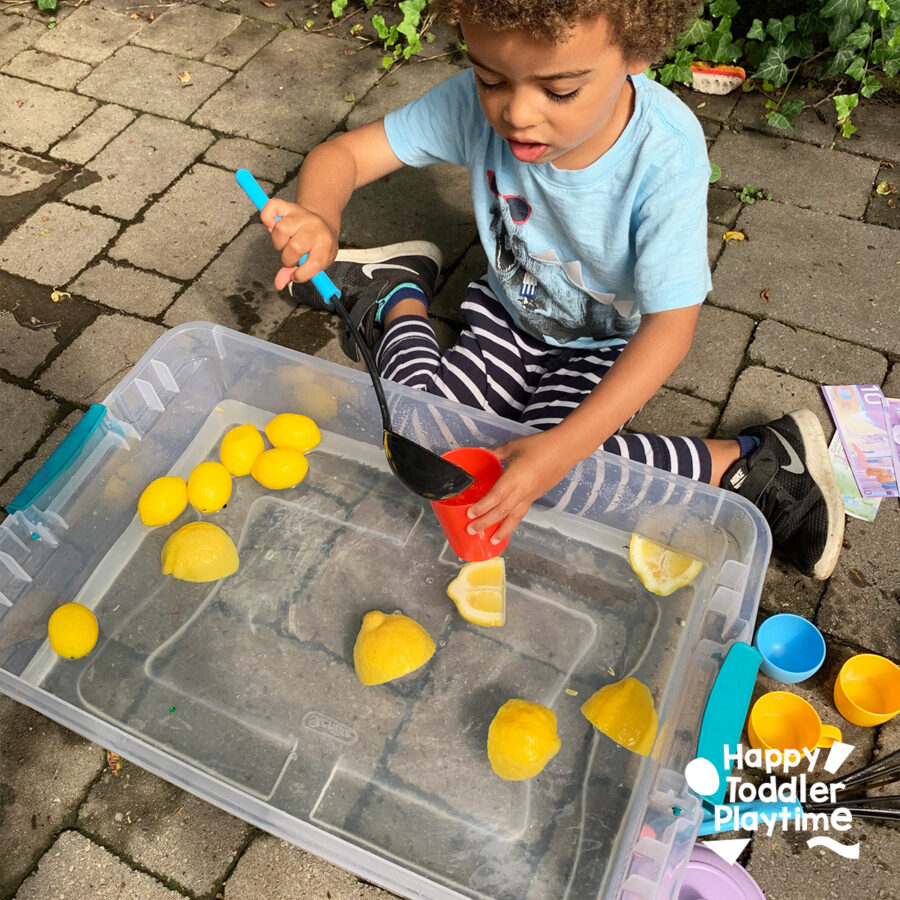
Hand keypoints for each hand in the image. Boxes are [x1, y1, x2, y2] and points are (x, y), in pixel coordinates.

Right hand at [259, 198, 338, 289]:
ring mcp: (300, 215)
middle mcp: (313, 227)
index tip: (296, 276)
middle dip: (288, 259)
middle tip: (291, 258)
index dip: (302, 274)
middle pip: (295, 247)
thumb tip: (279, 284)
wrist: (323, 221)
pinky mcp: (287, 206)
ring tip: (285, 243)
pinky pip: (271, 207)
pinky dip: (267, 218)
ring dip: (278, 242)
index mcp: (325, 243)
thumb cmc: (320, 244)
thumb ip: (298, 272)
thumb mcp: (318, 262)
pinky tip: (272, 226)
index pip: (315, 262)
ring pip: (280, 230)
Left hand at [466, 430, 578, 544]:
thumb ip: (496, 453)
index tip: (469, 515)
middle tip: (471, 530)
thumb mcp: (513, 446)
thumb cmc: (539, 446)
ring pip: (514, 517)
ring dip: (502, 530)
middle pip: (501, 512)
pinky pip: (522, 512)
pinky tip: (507, 525)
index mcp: (514, 478)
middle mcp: (522, 491)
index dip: (481, 508)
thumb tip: (482, 453)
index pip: (494, 497)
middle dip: (485, 523)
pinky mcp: (536, 497)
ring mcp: (531, 496)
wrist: (566, 450)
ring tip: (493, 540)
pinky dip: (512, 522)